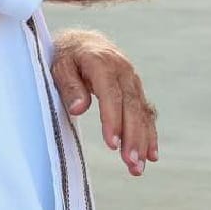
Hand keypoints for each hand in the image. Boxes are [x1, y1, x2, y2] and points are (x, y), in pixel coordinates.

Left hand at [50, 29, 158, 175]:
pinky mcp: (136, 90)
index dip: (113, 119)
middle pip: (131, 106)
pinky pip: (145, 113)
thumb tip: (79, 108)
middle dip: (132, 136)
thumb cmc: (67, 57)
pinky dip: (149, 134)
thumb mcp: (60, 66)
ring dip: (142, 140)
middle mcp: (123, 70)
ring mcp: (132, 80)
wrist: (83, 42)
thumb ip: (69, 86)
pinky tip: (151, 155)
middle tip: (131, 162)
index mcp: (102, 62)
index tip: (112, 144)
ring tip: (137, 167)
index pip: (111, 94)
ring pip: (141, 111)